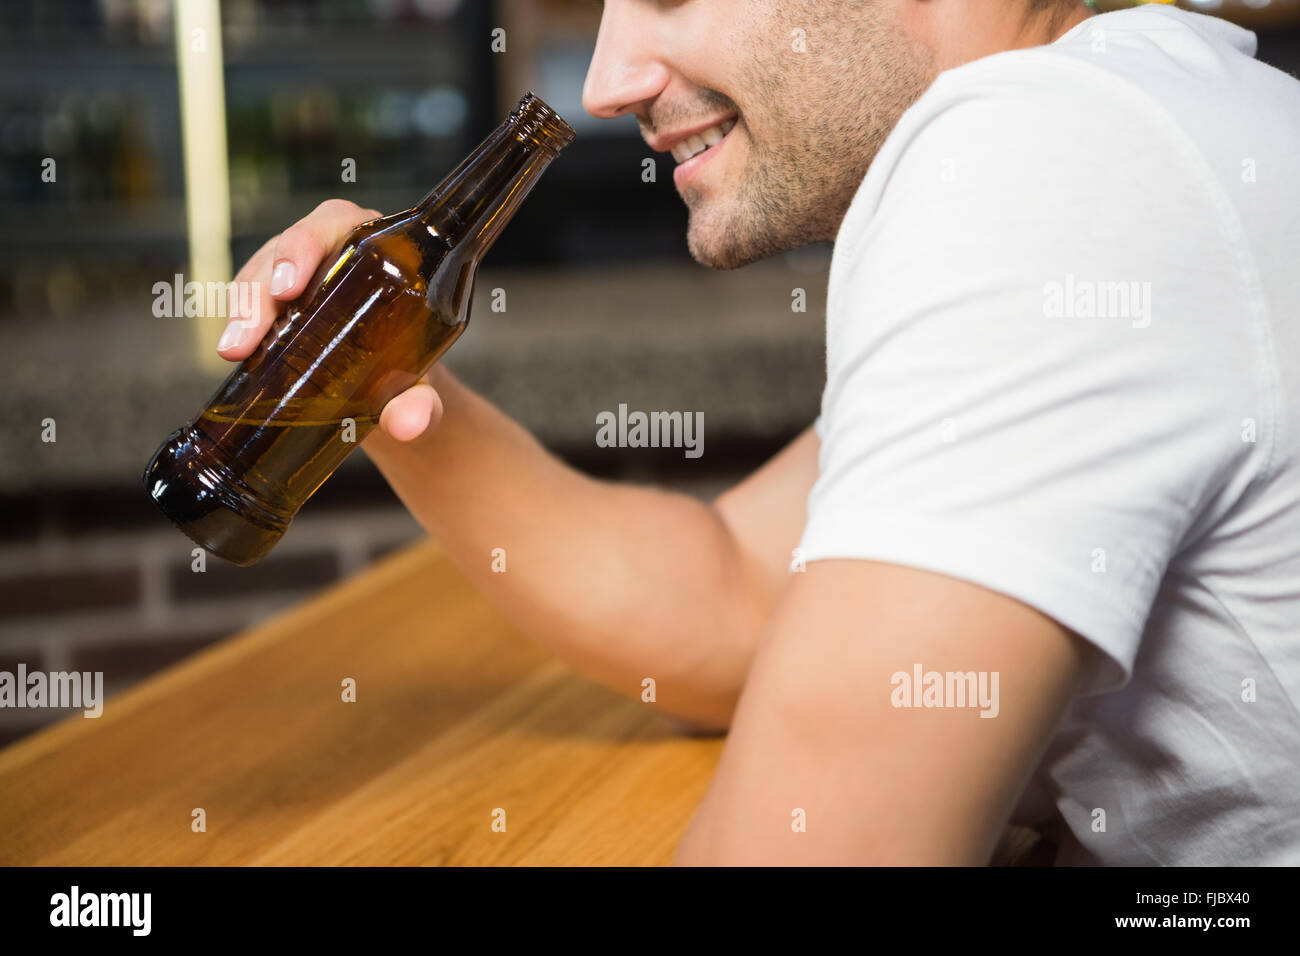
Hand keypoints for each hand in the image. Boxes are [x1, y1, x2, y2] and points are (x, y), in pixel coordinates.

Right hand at [219, 198, 442, 441]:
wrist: (393, 391)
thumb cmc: (411, 370)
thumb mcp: (421, 388)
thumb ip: (422, 406)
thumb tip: (409, 426)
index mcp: (378, 249)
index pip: (334, 223)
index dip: (302, 247)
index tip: (287, 287)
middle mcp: (336, 252)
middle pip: (285, 249)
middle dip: (260, 290)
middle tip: (248, 337)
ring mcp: (302, 274)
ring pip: (258, 274)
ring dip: (242, 311)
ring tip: (235, 352)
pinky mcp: (278, 300)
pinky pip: (248, 299)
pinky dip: (237, 323)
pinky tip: (234, 353)